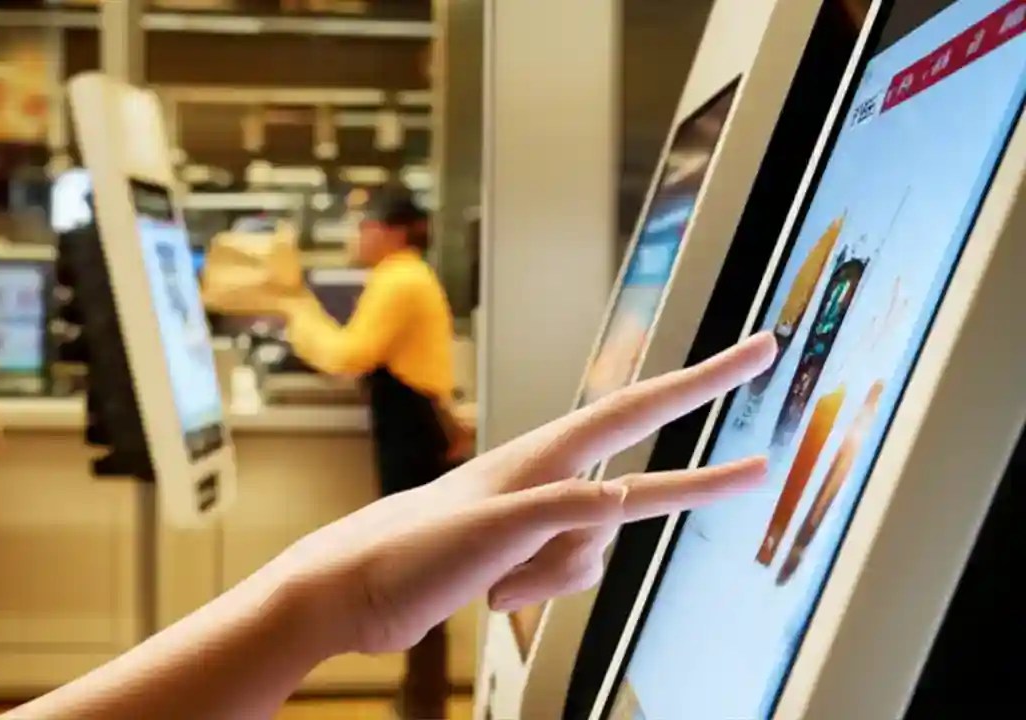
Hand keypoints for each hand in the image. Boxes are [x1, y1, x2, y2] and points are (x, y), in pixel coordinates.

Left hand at [249, 332, 777, 656]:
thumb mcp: (487, 532)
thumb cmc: (407, 551)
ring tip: (497, 579)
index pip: (638, 408)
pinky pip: (568, 576)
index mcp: (542, 455)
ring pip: (599, 549)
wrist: (351, 594)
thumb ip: (560, 510)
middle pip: (638, 487)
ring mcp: (536, 520)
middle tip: (760, 467)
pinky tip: (491, 592)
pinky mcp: (522, 556)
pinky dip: (537, 591)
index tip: (757, 352)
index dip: (704, 381)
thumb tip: (624, 496)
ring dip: (555, 575)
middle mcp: (547, 480)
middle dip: (694, 486)